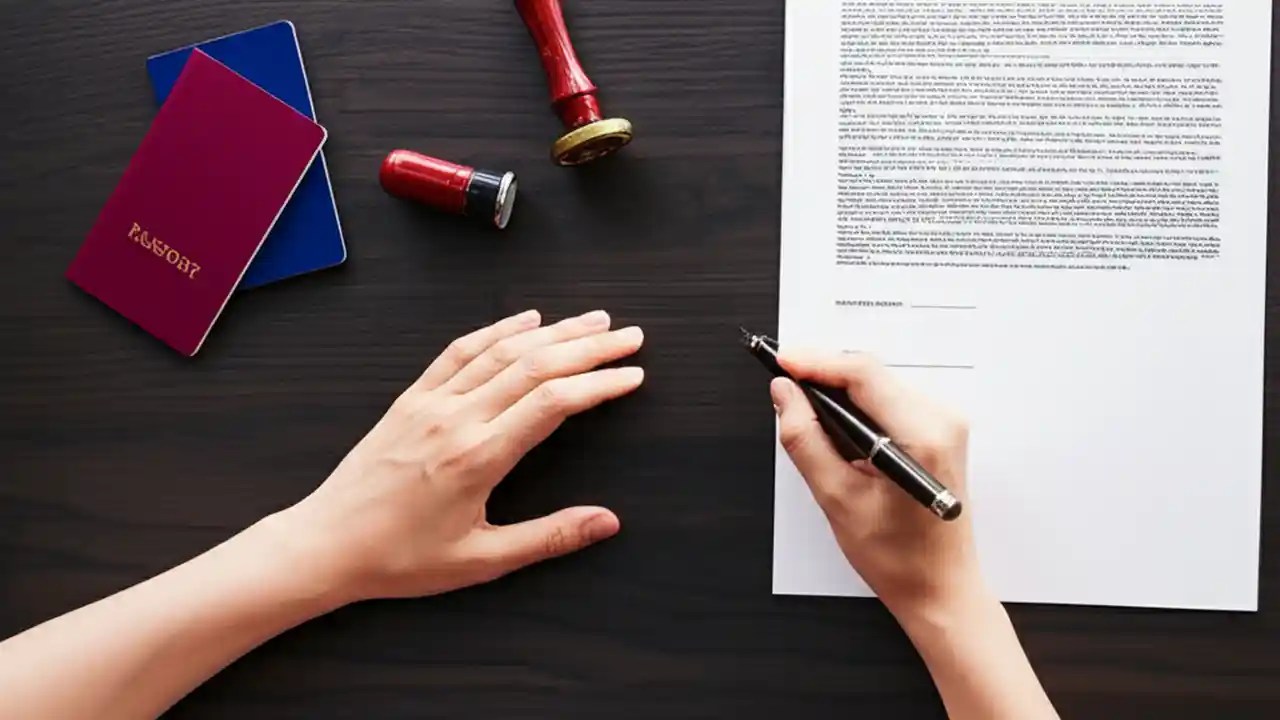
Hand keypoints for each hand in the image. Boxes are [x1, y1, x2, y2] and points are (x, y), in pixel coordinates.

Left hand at [280, 309, 644, 603]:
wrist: (326, 544)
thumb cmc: (399, 559)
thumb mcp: (481, 559)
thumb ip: (549, 537)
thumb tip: (606, 522)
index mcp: (478, 457)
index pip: (554, 402)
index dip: (600, 383)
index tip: (633, 374)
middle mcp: (456, 419)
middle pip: (536, 365)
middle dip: (589, 346)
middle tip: (630, 336)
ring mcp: (431, 402)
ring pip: (503, 351)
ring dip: (554, 331)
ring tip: (593, 320)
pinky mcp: (411, 398)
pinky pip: (460, 351)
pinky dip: (497, 329)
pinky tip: (525, 320)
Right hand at [771, 350, 979, 619]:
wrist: (939, 587)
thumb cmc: (899, 557)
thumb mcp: (836, 499)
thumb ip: (805, 439)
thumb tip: (784, 395)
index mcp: (923, 436)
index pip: (863, 374)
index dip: (815, 362)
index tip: (781, 361)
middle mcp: (942, 422)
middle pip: (871, 374)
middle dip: (823, 377)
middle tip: (783, 388)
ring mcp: (945, 424)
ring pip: (878, 385)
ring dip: (839, 394)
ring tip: (808, 418)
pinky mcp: (940, 430)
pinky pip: (890, 400)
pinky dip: (858, 408)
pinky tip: (839, 432)